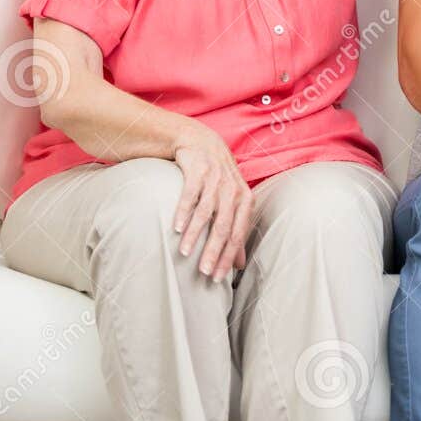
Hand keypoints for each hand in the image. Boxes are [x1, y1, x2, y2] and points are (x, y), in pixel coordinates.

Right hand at [171, 125, 251, 283]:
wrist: (201, 142)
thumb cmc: (218, 179)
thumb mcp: (232, 202)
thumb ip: (236, 230)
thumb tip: (241, 265)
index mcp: (245, 200)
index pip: (238, 234)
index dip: (228, 257)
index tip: (216, 278)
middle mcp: (233, 190)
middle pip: (224, 226)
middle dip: (214, 251)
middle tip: (203, 272)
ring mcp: (216, 179)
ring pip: (206, 213)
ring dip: (195, 235)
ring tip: (185, 254)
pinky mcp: (198, 170)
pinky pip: (190, 195)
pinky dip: (183, 212)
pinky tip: (175, 228)